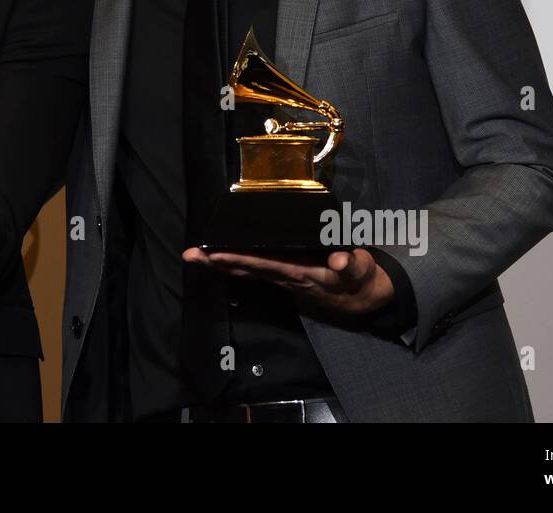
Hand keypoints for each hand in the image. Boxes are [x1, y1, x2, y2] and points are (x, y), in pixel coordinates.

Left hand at [182, 247, 394, 319]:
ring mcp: (282, 276)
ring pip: (246, 269)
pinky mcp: (284, 274)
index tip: (215, 254)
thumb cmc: (359, 281)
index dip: (239, 259)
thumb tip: (340, 259)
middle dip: (217, 262)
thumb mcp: (361, 273)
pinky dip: (235, 262)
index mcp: (299, 273)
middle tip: (190, 254)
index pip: (263, 264)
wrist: (362, 298)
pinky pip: (254, 268)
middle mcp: (285, 276)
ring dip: (220, 262)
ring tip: (195, 255)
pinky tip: (219, 257)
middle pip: (246, 269)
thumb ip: (352, 265)